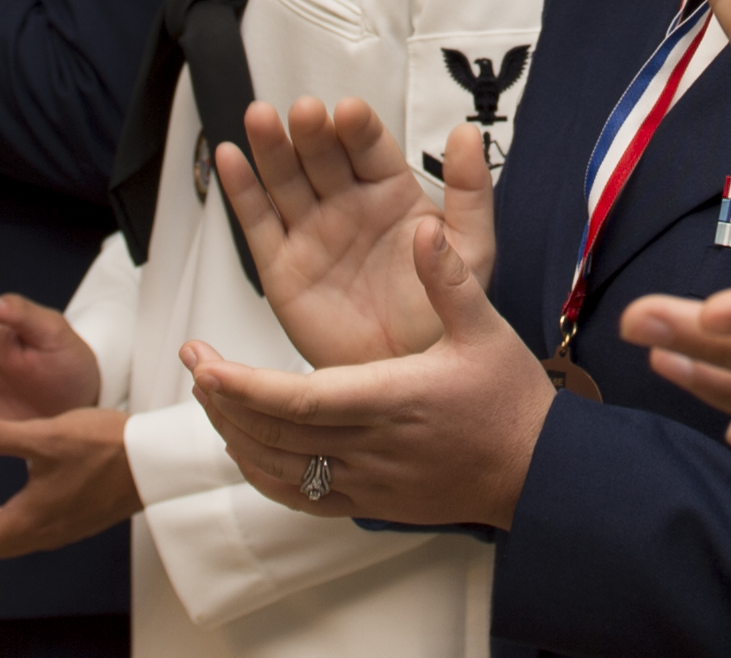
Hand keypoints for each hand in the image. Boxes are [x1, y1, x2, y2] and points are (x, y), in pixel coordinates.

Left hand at [0, 406, 138, 559]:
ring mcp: (64, 526)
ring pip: (11, 536)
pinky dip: (8, 519)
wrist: (158, 460)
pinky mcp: (79, 517)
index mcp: (30, 517)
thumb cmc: (105, 446)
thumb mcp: (44, 435)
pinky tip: (13, 499)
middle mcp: (45, 531)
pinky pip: (32, 528)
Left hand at [183, 211, 555, 531]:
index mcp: (391, 400)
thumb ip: (448, 278)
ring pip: (275, 467)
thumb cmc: (509, 401)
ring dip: (234, 432)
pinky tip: (247, 447)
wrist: (533, 472)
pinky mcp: (363, 502)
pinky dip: (261, 471)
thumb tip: (423, 229)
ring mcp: (362, 481)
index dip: (245, 386)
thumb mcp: (485, 328)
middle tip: (198, 360)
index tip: (207, 365)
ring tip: (213, 395)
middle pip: (272, 433)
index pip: (299, 400)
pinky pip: (295, 496)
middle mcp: (368, 447)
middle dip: (224, 398)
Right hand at [216, 99, 499, 367]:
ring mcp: (311, 232)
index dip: (358, 128)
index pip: (370, 147)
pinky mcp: (281, 267)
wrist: (408, 373)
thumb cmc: (444, 312)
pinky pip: (258, 223)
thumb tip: (466, 134)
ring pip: (285, 180)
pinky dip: (241, 190)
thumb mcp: (472, 247)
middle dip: (312, 133)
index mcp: (391, 191)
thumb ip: (471, 191)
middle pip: (323, 156)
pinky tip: (229, 157)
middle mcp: (347, 204)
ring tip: (260, 117)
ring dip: (271, 148)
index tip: (350, 112)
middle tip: (305, 113)